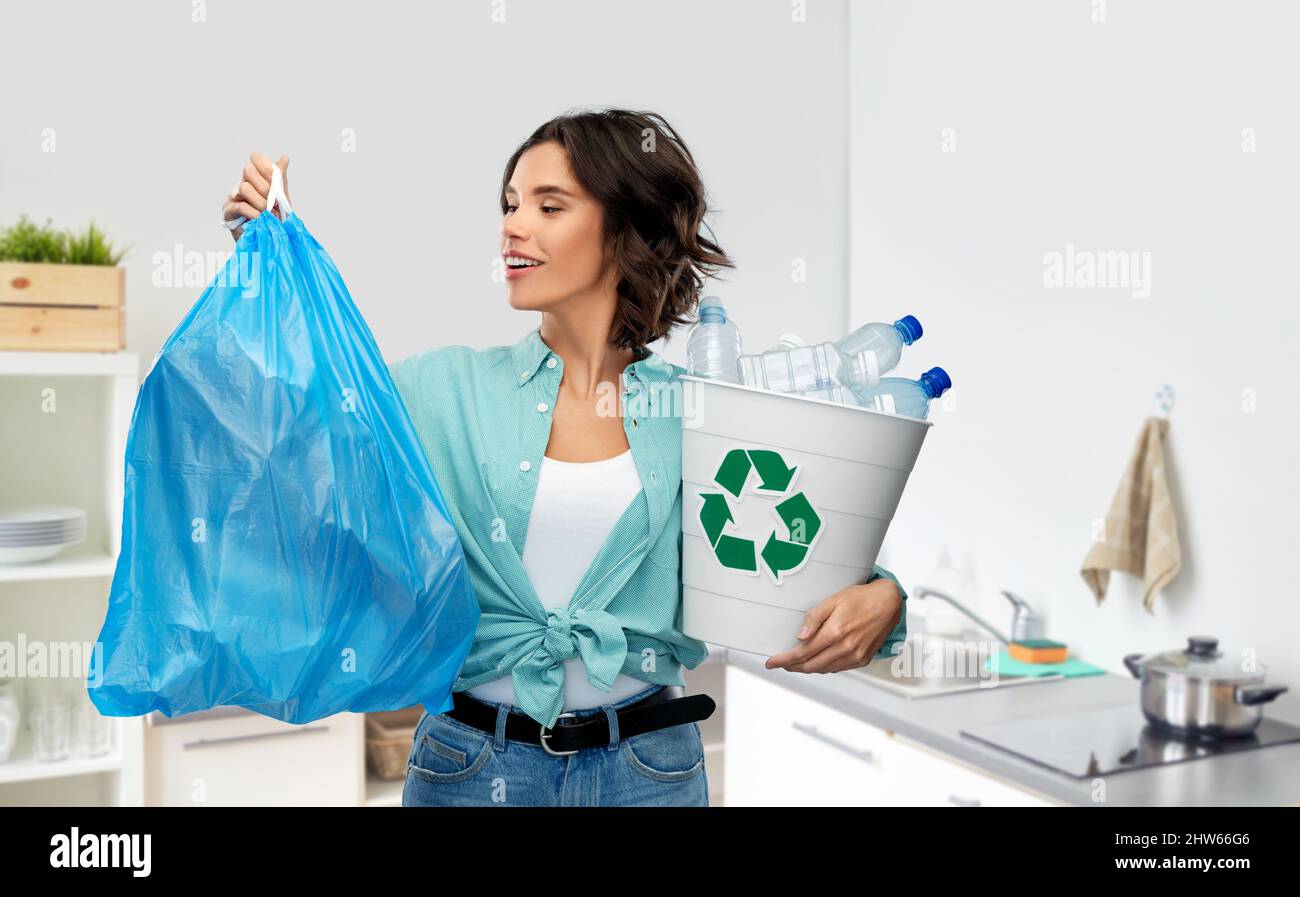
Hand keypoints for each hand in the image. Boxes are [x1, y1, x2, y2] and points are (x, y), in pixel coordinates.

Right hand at [221, 151, 290, 240]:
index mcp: (256, 178)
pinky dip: (254, 213)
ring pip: (244, 188)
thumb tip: (285, 158)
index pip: (255, 158)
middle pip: (248, 170)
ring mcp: (233, 197)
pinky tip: (261, 219)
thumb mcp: (281, 198)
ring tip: (269, 214)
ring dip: (261, 202)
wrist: (268, 240)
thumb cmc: (274, 218)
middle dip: (265, 186)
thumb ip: (280, 179)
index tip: (275, 181)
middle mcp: (242, 184)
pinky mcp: (228, 212)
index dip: (266, 166)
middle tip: (274, 202)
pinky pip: (241, 206)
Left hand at [764, 577, 902, 673]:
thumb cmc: (861, 598)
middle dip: (792, 667)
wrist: (888, 603)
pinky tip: (817, 660)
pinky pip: (837, 668)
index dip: (784, 660)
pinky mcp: (863, 660)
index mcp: (835, 632)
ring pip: (824, 670)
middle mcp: (846, 648)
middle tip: (781, 663)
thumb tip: (800, 636)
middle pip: (811, 666)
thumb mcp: (833, 600)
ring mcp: (855, 656)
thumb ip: (814, 618)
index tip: (772, 662)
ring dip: (807, 668)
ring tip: (795, 662)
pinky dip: (824, 667)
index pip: (802, 653)